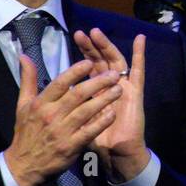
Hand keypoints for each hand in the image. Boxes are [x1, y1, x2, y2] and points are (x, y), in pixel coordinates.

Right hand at [5, 58, 123, 185]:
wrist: (24, 165)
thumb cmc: (26, 132)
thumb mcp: (22, 105)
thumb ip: (28, 80)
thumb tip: (25, 56)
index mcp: (40, 104)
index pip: (59, 83)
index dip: (75, 72)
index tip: (90, 62)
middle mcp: (50, 115)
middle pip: (77, 95)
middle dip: (97, 83)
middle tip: (113, 75)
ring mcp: (61, 131)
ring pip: (86, 111)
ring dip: (104, 99)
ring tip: (119, 90)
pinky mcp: (71, 146)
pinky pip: (89, 131)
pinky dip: (101, 122)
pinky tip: (113, 113)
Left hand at [74, 30, 148, 182]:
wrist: (116, 153)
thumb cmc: (96, 138)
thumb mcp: (72, 120)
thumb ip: (63, 105)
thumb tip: (45, 96)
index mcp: (96, 90)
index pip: (89, 66)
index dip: (85, 51)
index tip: (77, 36)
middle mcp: (110, 86)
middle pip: (101, 60)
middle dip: (93, 46)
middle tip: (84, 32)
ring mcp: (124, 87)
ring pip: (116, 61)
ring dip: (108, 46)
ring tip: (99, 33)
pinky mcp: (135, 93)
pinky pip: (138, 72)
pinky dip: (140, 55)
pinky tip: (140, 39)